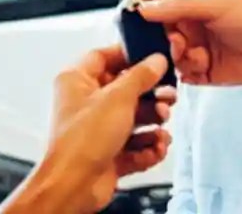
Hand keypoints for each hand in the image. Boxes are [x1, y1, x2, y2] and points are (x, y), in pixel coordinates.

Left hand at [6, 45, 175, 213]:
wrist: (74, 186)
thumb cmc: (81, 141)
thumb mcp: (118, 98)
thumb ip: (141, 76)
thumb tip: (155, 61)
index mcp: (77, 81)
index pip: (104, 57)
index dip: (129, 55)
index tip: (152, 58)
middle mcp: (85, 104)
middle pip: (125, 90)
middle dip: (150, 96)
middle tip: (166, 97)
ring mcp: (97, 131)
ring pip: (133, 119)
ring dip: (152, 123)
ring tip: (161, 125)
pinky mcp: (108, 154)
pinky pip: (135, 146)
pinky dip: (148, 147)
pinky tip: (155, 147)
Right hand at [129, 0, 241, 87]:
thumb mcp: (215, 5)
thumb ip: (177, 5)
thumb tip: (141, 8)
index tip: (131, 12)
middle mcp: (184, 16)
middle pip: (150, 23)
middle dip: (156, 35)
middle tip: (173, 40)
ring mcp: (189, 41)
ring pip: (162, 49)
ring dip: (176, 53)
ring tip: (196, 53)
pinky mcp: (195, 66)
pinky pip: (177, 70)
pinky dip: (188, 69)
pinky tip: (206, 65)